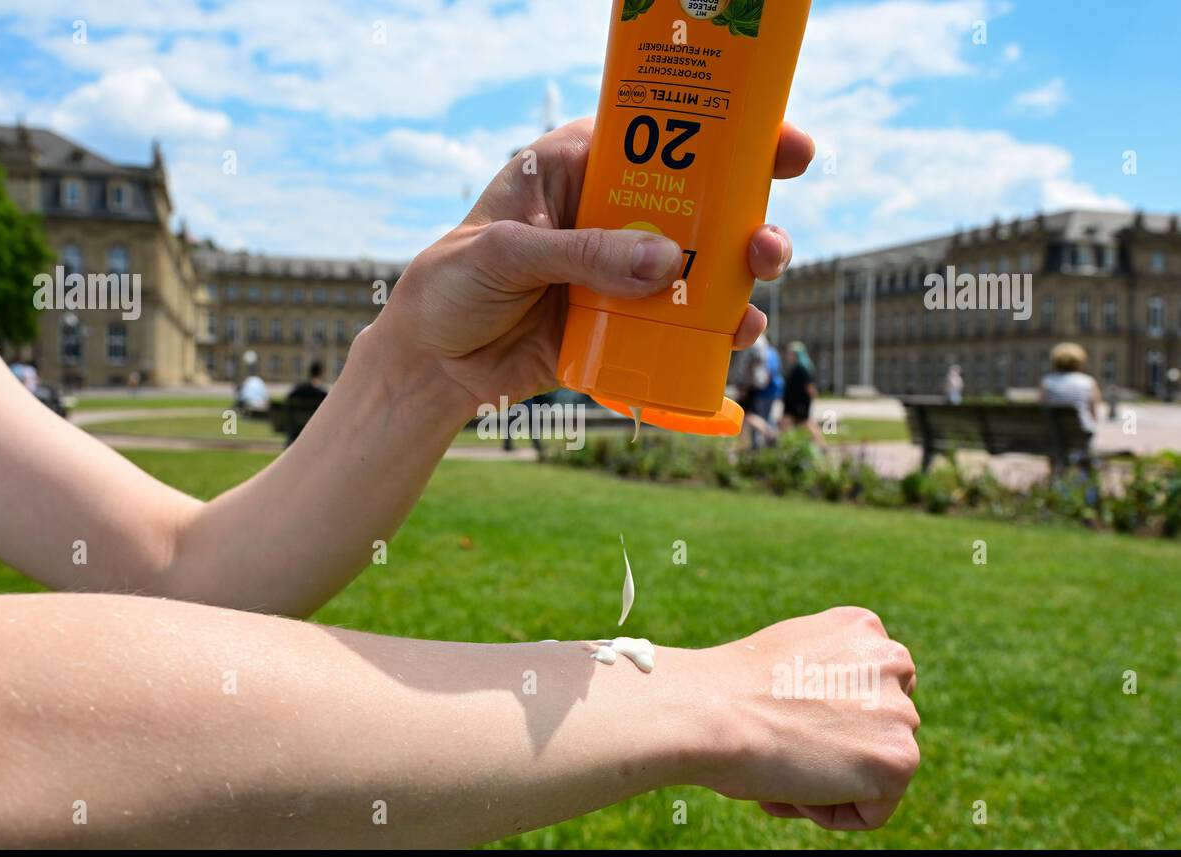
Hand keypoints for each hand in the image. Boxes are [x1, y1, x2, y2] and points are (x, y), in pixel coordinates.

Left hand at [373, 117, 814, 408]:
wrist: (431, 365)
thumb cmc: (450, 286)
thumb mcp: (504, 256)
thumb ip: (580, 254)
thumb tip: (666, 261)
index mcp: (578, 168)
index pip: (662, 135)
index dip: (727, 135)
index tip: (781, 146)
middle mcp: (610, 214)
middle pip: (699, 200)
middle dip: (748, 213)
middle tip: (766, 242)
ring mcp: (621, 270)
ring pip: (702, 261)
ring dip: (742, 271)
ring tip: (758, 283)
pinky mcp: (624, 323)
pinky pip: (683, 321)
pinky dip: (717, 327)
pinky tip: (736, 334)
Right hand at [696, 607, 920, 829]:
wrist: (712, 712)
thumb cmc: (727, 691)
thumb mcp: (786, 657)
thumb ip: (824, 675)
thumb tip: (834, 715)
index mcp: (862, 628)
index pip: (867, 690)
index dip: (824, 718)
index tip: (784, 721)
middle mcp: (892, 660)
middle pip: (877, 729)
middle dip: (831, 747)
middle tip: (781, 747)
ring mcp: (901, 710)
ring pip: (873, 769)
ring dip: (829, 779)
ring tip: (784, 765)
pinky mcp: (899, 759)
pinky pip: (872, 810)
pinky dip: (830, 812)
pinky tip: (794, 786)